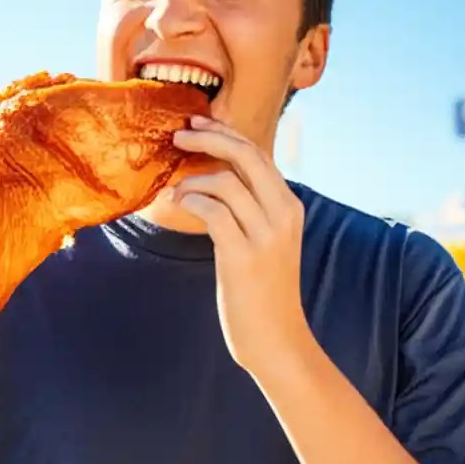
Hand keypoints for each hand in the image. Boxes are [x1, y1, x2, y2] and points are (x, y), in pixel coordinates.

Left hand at [172, 115, 313, 373]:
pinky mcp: (244, 256)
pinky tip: (178, 204)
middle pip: (245, 155)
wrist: (277, 339)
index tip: (196, 123)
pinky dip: (190, 201)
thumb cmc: (263, 290)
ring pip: (225, 181)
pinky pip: (213, 211)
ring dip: (191, 179)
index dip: (225, 133)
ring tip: (174, 191)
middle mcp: (283, 214)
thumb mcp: (266, 240)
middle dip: (208, 137)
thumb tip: (214, 176)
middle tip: (177, 135)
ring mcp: (266, 235)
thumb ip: (250, 208)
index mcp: (290, 205)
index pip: (257, 153)